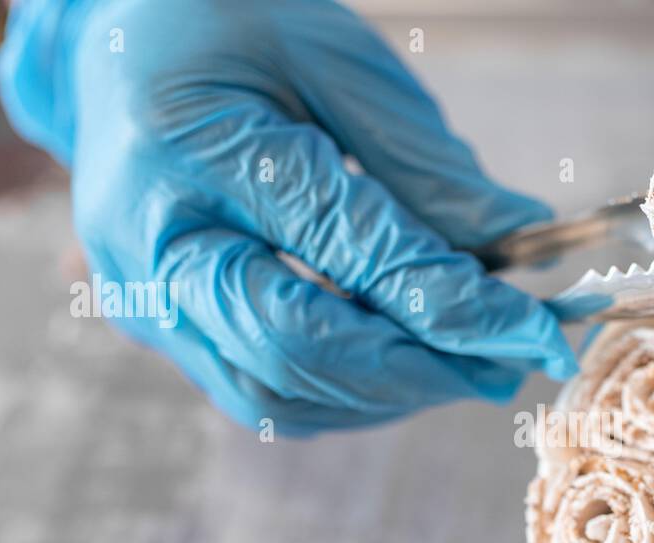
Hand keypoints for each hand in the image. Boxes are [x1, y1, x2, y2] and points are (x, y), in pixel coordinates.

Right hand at [0, 0, 575, 432]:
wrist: (115, 46)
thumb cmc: (225, 28)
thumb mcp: (335, 61)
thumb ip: (423, 164)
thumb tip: (520, 241)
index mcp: (192, 143)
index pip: (348, 251)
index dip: (456, 307)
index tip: (538, 337)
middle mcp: (151, 238)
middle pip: (298, 350)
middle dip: (421, 372)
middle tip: (508, 368)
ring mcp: (143, 295)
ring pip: (278, 393)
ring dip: (387, 395)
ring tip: (465, 366)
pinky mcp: (159, 328)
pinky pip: (260, 392)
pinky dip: (344, 394)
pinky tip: (402, 367)